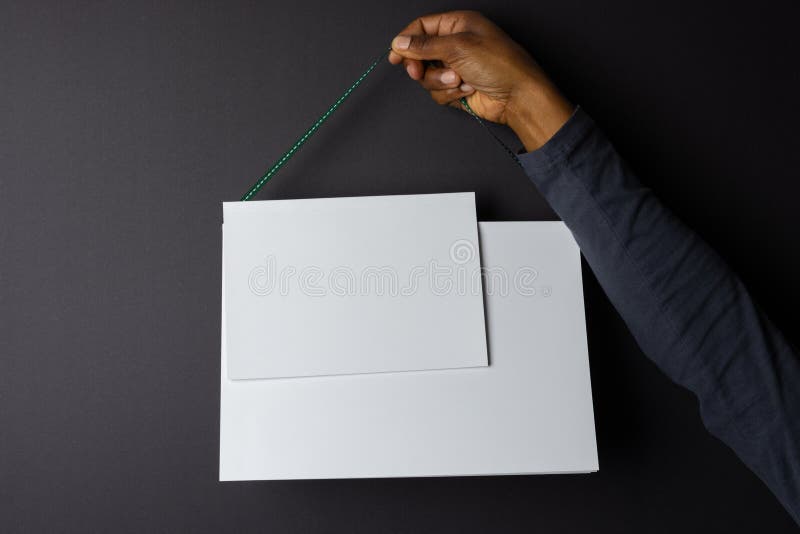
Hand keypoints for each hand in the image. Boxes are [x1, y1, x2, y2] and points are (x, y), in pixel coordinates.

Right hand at [389, 10, 573, 150]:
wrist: (518, 97)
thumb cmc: (500, 65)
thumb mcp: (458, 47)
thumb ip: (424, 45)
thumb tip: (400, 43)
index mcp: (458, 25)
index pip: (422, 27)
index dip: (405, 41)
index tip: (394, 56)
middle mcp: (456, 45)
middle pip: (420, 54)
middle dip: (422, 66)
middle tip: (420, 72)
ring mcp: (456, 67)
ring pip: (427, 77)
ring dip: (440, 82)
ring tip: (460, 80)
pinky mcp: (458, 88)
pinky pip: (438, 92)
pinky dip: (450, 93)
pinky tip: (468, 90)